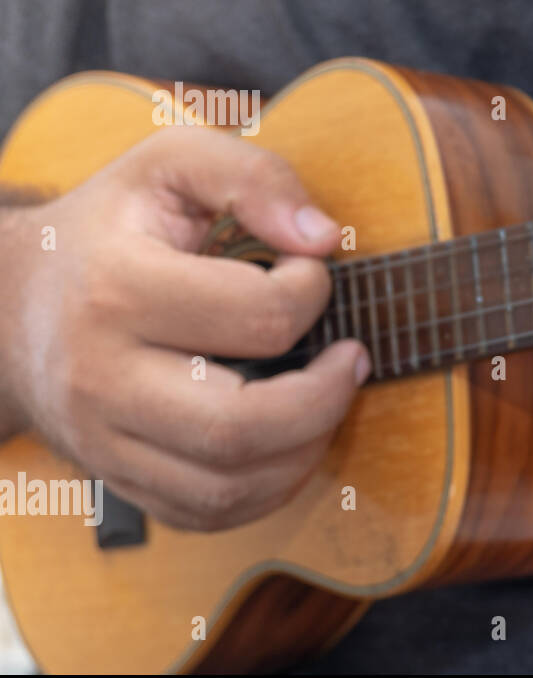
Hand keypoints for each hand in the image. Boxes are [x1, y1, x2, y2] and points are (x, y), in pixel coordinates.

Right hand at [0, 127, 368, 529]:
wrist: (11, 305)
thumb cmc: (109, 228)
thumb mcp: (169, 166)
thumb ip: (251, 176)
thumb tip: (322, 236)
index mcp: (115, 289)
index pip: (256, 317)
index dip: (312, 291)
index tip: (310, 270)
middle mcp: (100, 377)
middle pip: (238, 427)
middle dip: (325, 398)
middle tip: (353, 357)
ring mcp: (102, 440)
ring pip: (227, 487)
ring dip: (307, 449)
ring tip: (329, 397)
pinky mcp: (116, 478)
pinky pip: (207, 511)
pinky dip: (268, 487)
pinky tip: (291, 438)